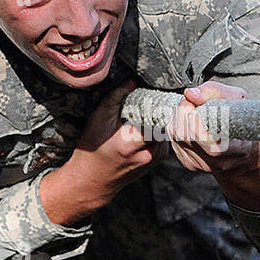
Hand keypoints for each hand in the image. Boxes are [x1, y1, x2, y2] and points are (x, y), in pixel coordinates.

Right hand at [40, 77, 167, 224]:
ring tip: (151, 108)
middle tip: (155, 96)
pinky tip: (148, 123)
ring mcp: (154, 158)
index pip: (155, 115)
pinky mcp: (157, 160)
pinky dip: (159, 128)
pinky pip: (164, 138)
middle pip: (164, 122)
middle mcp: (146, 153)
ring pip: (166, 129)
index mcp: (130, 142)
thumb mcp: (98, 120)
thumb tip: (133, 79)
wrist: (93, 181)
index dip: (157, 100)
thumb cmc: (92, 150)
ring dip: (161, 118)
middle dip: (161, 107)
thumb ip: (115, 98)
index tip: (153, 90)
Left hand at [168, 82, 257, 174]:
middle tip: (192, 101)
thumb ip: (214, 92)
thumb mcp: (238, 98)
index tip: (197, 104)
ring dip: (179, 117)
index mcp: (234, 149)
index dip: (196, 120)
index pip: (206, 140)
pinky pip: (173, 140)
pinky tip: (188, 121)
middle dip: (184, 111)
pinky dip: (177, 125)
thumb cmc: (242, 120)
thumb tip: (190, 94)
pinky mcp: (188, 163)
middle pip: (185, 135)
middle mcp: (215, 161)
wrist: (243, 147)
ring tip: (192, 109)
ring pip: (176, 136)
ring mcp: (200, 164)